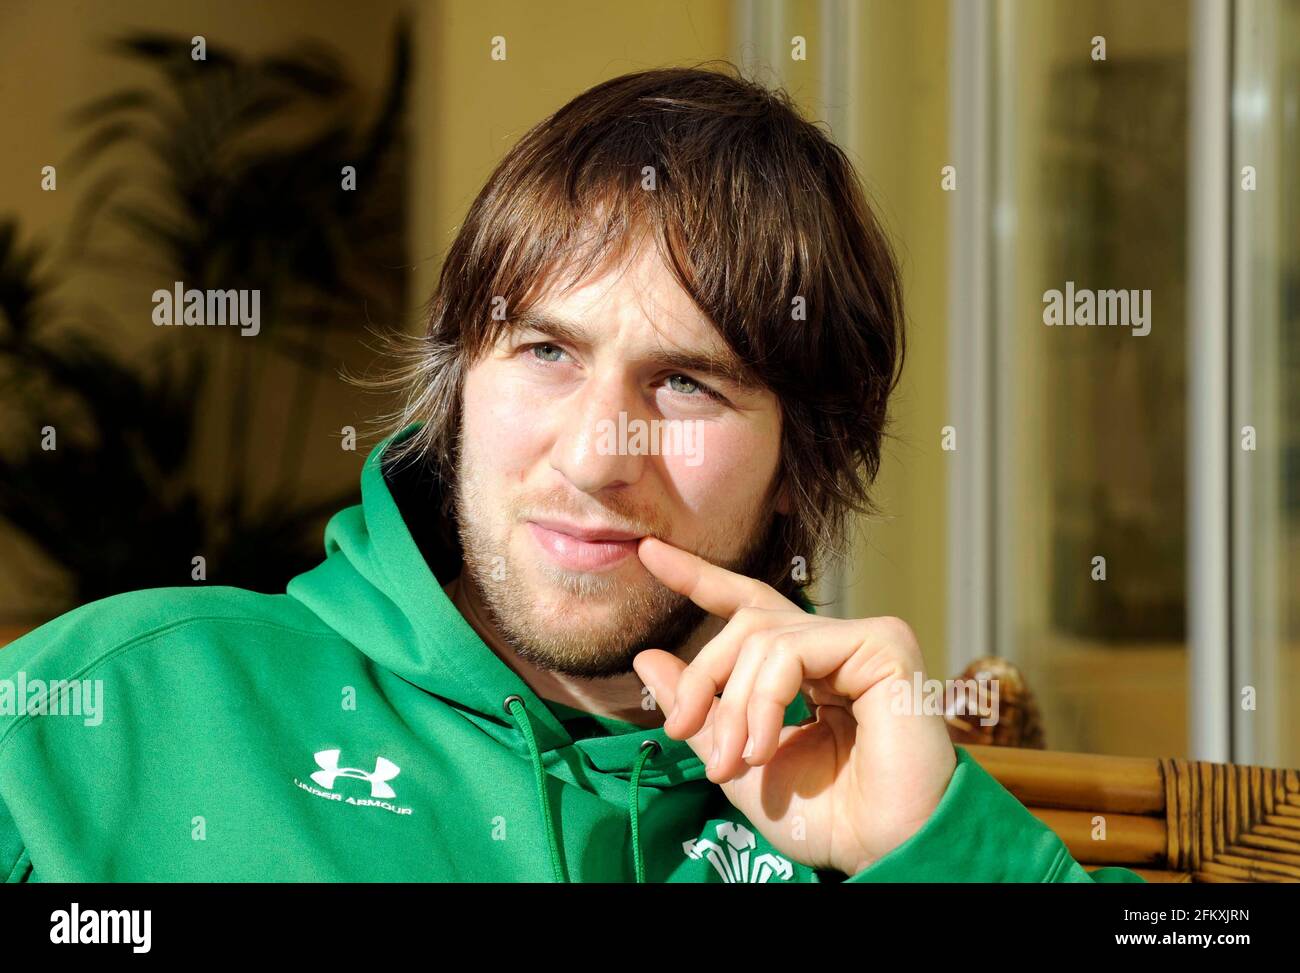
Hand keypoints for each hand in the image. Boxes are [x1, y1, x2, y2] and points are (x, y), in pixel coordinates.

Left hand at [632, 535, 957, 876]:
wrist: (882, 850)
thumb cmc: (824, 816)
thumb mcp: (738, 760)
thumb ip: (699, 709)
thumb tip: (647, 657)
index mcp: (807, 666)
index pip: (748, 606)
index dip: (699, 577)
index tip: (648, 553)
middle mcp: (835, 645)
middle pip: (745, 624)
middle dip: (704, 677)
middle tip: (682, 732)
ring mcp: (862, 640)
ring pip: (762, 638)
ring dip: (733, 705)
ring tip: (733, 761)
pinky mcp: (882, 645)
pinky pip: (792, 651)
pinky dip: (763, 700)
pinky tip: (763, 747)